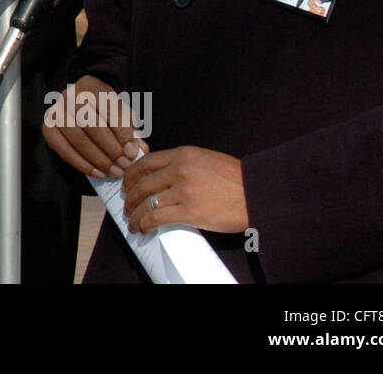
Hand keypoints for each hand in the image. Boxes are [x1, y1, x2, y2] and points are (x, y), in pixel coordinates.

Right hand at [41, 75, 145, 178]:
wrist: (78, 104)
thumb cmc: (103, 110)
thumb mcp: (119, 112)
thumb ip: (130, 128)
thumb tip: (138, 149)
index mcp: (90, 86)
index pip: (108, 108)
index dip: (122, 132)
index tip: (133, 151)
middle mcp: (70, 96)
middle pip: (91, 125)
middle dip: (111, 149)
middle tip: (125, 165)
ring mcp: (56, 112)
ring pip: (78, 139)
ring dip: (98, 159)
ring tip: (114, 172)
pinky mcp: (48, 128)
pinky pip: (64, 150)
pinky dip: (82, 164)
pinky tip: (97, 173)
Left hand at [121, 146, 248, 233]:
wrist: (257, 194)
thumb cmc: (235, 178)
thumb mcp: (205, 159)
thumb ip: (183, 163)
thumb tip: (161, 174)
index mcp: (183, 154)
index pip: (146, 162)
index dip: (131, 174)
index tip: (126, 182)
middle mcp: (180, 170)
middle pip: (143, 183)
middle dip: (130, 196)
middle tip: (126, 204)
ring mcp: (184, 191)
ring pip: (147, 201)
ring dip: (135, 213)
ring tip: (132, 220)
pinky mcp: (190, 212)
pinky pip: (158, 218)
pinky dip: (145, 224)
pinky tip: (142, 228)